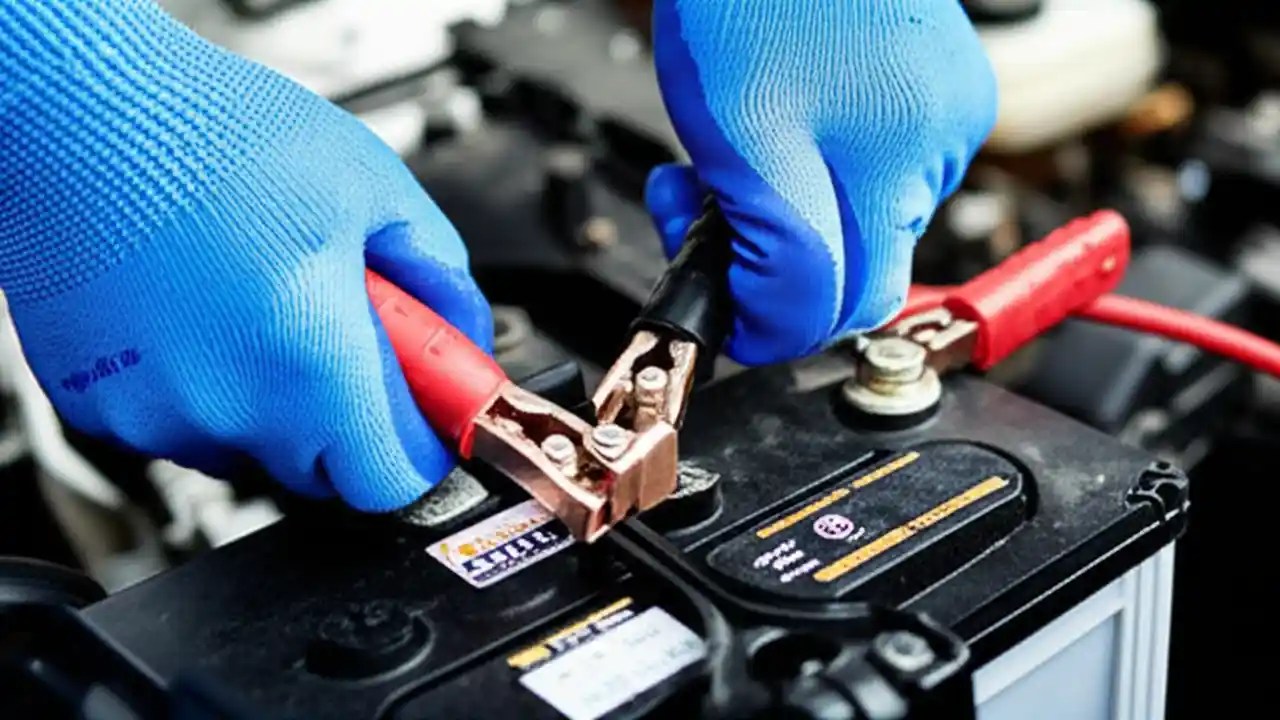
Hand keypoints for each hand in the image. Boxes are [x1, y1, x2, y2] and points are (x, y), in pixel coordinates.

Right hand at [0, 1, 490, 510]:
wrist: (83, 109)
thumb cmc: (216, 133)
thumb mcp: (374, 190)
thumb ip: (441, 283)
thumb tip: (467, 340)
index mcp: (312, 363)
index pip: (393, 480)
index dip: (418, 442)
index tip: (420, 408)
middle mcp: (232, 409)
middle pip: (325, 469)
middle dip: (348, 414)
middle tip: (335, 327)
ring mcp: (159, 416)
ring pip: (252, 448)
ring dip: (273, 401)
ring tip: (256, 303)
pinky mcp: (102, 410)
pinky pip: (185, 424)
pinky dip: (205, 385)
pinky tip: (201, 312)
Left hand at [647, 0, 997, 364]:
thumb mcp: (738, 136)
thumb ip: (772, 245)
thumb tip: (781, 323)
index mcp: (898, 167)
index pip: (843, 310)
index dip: (770, 323)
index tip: (722, 302)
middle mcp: (938, 149)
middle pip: (856, 269)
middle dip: (772, 262)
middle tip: (703, 209)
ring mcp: (947, 117)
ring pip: (862, 219)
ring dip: (793, 211)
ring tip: (738, 148)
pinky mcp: (941, 90)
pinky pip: (878, 167)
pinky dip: (819, 168)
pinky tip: (783, 122)